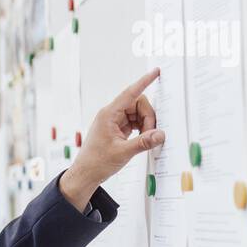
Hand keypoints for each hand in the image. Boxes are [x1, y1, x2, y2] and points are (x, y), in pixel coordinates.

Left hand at [60, 68, 165, 210]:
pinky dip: (141, 129)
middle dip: (148, 117)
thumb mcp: (123, 153)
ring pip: (137, 113)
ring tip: (145, 140)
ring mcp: (114, 121)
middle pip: (138, 104)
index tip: (155, 72)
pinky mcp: (116, 129)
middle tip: (150, 134)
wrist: (85, 174)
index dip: (144, 82)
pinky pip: (134, 122)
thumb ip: (143, 142)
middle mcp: (110, 114)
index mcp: (108, 114)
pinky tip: (142, 139)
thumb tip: (161, 134)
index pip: (130, 93)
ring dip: (145, 124)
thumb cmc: (97, 162)